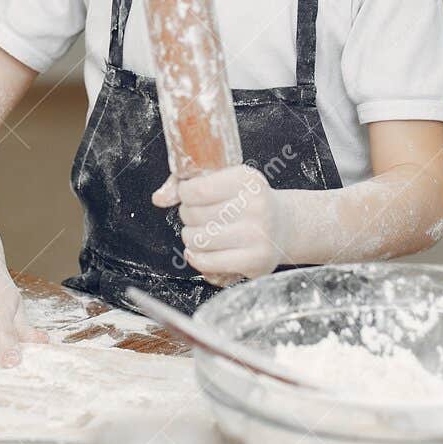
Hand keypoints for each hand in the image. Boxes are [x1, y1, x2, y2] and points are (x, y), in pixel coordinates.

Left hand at [152, 164, 287, 282]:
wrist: (283, 226)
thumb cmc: (248, 202)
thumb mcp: (226, 181)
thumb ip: (190, 185)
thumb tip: (158, 198)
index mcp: (246, 180)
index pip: (196, 190)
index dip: (184, 194)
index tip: (190, 196)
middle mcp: (255, 206)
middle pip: (193, 215)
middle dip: (188, 216)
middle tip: (200, 217)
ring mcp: (257, 235)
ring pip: (197, 239)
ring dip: (191, 238)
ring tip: (203, 233)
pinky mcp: (255, 261)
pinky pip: (207, 262)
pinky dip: (197, 258)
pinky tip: (205, 251)